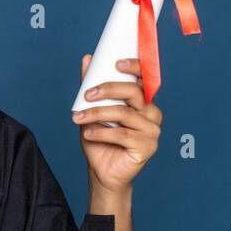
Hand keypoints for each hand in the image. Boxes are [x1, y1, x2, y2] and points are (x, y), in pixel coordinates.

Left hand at [72, 54, 161, 195]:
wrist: (101, 172)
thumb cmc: (99, 140)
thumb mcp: (91, 110)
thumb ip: (91, 86)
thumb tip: (87, 59)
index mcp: (142, 101)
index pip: (145, 78)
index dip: (134, 67)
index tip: (116, 63)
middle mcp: (152, 113)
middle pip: (134, 93)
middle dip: (108, 90)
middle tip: (86, 94)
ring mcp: (152, 130)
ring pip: (124, 114)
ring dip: (96, 114)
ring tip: (78, 118)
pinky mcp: (148, 147)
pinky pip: (122, 134)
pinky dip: (101, 132)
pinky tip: (87, 134)